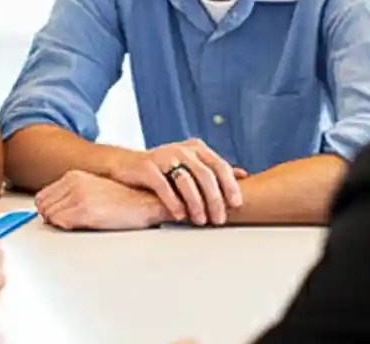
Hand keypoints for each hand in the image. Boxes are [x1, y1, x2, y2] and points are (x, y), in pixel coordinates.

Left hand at [35, 170, 167, 229]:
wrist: (147, 201)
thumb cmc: (124, 200)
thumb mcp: (94, 189)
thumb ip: (72, 195)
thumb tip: (52, 212)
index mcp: (74, 176)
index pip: (42, 197)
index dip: (47, 211)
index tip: (55, 218)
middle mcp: (74, 183)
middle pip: (43, 206)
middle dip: (51, 218)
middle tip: (66, 224)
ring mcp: (79, 195)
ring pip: (50, 215)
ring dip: (60, 223)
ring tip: (78, 224)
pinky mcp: (86, 210)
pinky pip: (61, 222)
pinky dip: (67, 227)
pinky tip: (84, 226)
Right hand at [111, 139, 243, 225]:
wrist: (125, 165)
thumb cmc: (164, 170)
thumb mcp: (191, 165)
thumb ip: (213, 169)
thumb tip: (244, 175)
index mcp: (196, 148)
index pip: (219, 165)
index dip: (230, 185)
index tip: (236, 204)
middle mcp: (181, 149)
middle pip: (205, 174)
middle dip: (214, 199)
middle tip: (219, 220)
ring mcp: (163, 156)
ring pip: (186, 180)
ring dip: (196, 203)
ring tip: (200, 221)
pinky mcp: (146, 166)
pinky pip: (163, 185)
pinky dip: (173, 202)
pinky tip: (179, 216)